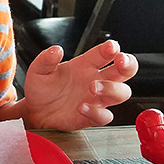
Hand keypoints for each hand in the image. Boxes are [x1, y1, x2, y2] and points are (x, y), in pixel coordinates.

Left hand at [23, 39, 137, 130]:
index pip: (105, 53)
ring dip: (113, 88)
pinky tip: (82, 107)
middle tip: (120, 61)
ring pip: (121, 93)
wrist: (34, 110)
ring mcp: (96, 99)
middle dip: (128, 64)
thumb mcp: (38, 70)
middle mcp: (96, 80)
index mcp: (85, 64)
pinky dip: (97, 112)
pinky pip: (105, 115)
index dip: (111, 48)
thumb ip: (46, 59)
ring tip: (94, 87)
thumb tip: (56, 50)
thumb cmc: (41, 88)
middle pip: (124, 71)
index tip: (111, 46)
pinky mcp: (92, 116)